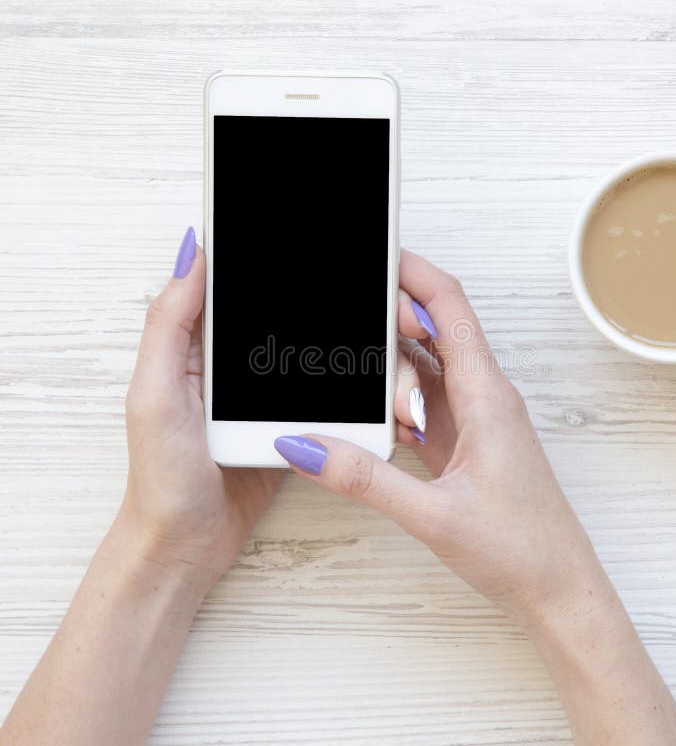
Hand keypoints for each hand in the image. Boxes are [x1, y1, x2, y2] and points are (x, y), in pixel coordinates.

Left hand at [122, 228, 430, 590]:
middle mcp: (239, 363)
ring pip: (322, 357)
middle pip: (300, 319)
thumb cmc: (161, 477)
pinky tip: (384, 393)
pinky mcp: (290, 424)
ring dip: (359, 354)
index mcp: (203, 345)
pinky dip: (355, 392)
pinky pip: (328, 398)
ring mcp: (268, 395)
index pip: (249, 289)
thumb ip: (170, 325)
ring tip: (396, 358)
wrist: (185, 546)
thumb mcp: (155, 394)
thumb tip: (192, 253)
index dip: (286, 267)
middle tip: (393, 313)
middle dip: (347, 310)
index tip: (338, 254)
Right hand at [274, 248, 598, 624]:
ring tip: (347, 361)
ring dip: (390, 361)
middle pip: (433, 327)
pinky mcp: (463, 441)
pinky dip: (394, 397)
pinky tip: (370, 412)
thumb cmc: (519, 549)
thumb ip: (365, 479)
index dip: (413, 272)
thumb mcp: (432, 515)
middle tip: (344, 315)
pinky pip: (424, 400)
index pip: (449, 307)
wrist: (557, 588)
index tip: (375, 251)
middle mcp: (483, 396)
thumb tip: (305, 446)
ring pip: (426, 364)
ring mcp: (474, 418)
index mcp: (486, 395)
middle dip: (389, 314)